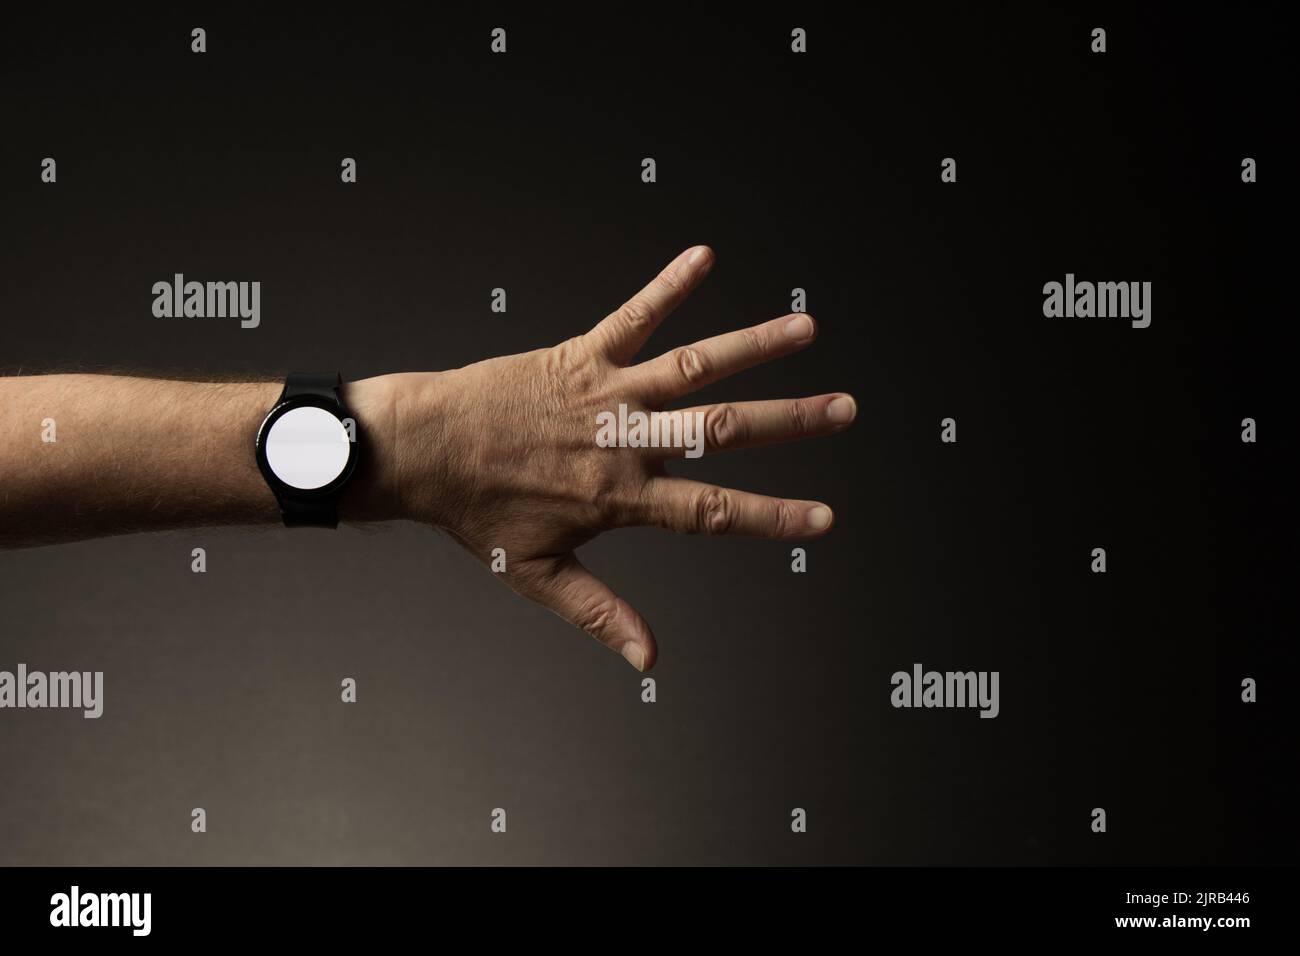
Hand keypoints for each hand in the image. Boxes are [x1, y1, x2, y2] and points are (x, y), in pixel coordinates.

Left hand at [367, 246, 856, 669]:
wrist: (422, 451)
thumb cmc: (478, 513)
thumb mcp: (539, 574)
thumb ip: (600, 612)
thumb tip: (649, 660)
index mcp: (621, 497)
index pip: (713, 509)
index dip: (773, 516)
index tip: (824, 518)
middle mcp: (625, 441)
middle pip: (722, 429)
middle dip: (790, 420)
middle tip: (845, 409)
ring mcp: (607, 393)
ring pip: (693, 367)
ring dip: (752, 345)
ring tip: (805, 327)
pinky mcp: (582, 354)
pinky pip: (633, 316)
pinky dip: (668, 287)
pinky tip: (703, 256)